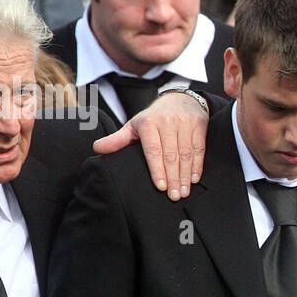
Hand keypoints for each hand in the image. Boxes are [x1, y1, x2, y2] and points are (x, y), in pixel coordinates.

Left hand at [93, 90, 208, 199]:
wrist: (180, 99)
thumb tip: (97, 148)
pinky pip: (199, 149)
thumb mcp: (134, 125)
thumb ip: (118, 139)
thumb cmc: (154, 118)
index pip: (153, 150)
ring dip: (185, 176)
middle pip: (171, 155)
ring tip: (183, 192)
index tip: (161, 187)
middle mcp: (167, 121)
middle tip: (174, 197)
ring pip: (186, 154)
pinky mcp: (199, 125)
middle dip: (173, 178)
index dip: (157, 169)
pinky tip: (194, 179)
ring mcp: (185, 123)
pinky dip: (197, 166)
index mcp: (148, 122)